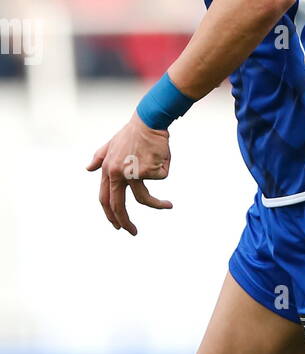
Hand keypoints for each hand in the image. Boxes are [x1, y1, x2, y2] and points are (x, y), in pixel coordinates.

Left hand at [87, 113, 172, 235]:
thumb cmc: (131, 132)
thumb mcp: (111, 144)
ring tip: (169, 206)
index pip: (104, 199)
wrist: (149, 120)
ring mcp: (134, 172)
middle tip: (133, 233)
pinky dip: (164, 168)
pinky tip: (162, 156)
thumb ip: (99, 157)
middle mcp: (118, 173)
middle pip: (119, 205)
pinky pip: (161, 177)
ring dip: (159, 205)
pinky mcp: (150, 170)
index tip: (117, 226)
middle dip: (125, 222)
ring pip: (145, 199)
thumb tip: (87, 169)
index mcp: (107, 170)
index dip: (110, 215)